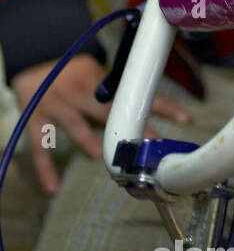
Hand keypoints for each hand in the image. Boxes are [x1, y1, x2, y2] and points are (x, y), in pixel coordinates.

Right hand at [10, 53, 190, 193]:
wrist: (32, 62)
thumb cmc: (71, 69)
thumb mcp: (95, 69)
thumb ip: (116, 85)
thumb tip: (149, 94)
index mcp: (96, 79)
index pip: (134, 93)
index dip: (159, 104)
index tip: (184, 116)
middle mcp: (78, 93)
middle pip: (109, 111)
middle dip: (132, 126)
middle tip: (155, 141)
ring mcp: (56, 108)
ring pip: (77, 128)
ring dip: (94, 144)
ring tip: (112, 161)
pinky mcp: (36, 122)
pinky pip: (40, 148)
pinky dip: (45, 169)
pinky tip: (52, 188)